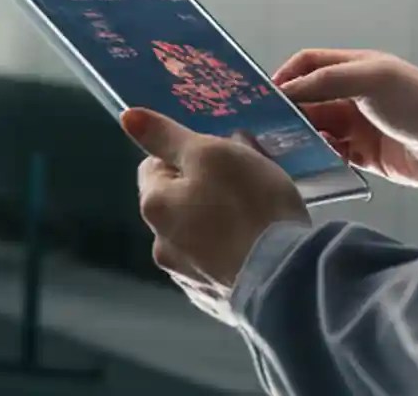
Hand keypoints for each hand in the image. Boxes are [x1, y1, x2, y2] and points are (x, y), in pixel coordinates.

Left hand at [122, 108, 309, 323]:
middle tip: (245, 184)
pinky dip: (233, 255)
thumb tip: (128, 116)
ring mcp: (187, 278)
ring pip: (198, 235)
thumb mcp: (211, 155)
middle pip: (177, 202)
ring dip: (218, 225)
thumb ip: (167, 136)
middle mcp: (160, 245)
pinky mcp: (215, 302)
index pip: (154, 165)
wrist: (289, 280)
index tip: (220, 158)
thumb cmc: (249, 206)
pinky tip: (259, 251)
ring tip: (258, 220)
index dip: (185, 155)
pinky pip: (219, 266)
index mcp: (154, 206)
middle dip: (204, 191)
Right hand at [274, 49, 417, 188]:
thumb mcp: (372, 80)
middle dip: (289, 110)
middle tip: (268, 126)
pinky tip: (318, 160)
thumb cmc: (417, 104)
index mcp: (356, 69)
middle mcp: (353, 95)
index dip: (286, 75)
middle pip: (308, 98)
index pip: (309, 64)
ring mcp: (358, 126)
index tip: (265, 95)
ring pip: (315, 128)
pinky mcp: (363, 156)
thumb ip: (326, 82)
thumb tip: (285, 91)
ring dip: (302, 135)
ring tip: (291, 145)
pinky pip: (329, 154)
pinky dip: (319, 156)